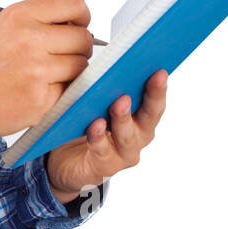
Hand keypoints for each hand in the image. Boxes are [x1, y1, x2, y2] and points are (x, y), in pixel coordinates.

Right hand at [0, 0, 95, 144]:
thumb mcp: (1, 29)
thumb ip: (38, 23)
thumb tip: (77, 26)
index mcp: (20, 15)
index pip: (75, 4)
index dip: (82, 18)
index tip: (77, 27)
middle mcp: (30, 38)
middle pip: (84, 38)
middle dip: (78, 50)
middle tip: (60, 59)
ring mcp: (36, 70)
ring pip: (80, 67)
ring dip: (70, 74)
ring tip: (44, 78)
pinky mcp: (40, 99)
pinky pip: (69, 93)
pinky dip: (58, 95)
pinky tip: (35, 93)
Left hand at [45, 69, 168, 201]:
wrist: (66, 163)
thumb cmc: (85, 126)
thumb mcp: (96, 104)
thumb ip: (105, 88)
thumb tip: (109, 61)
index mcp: (140, 119)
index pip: (154, 102)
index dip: (159, 87)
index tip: (161, 70)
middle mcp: (137, 137)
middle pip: (149, 117)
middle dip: (151, 97)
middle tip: (151, 79)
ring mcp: (122, 154)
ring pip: (127, 136)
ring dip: (123, 118)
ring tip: (119, 103)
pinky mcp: (103, 167)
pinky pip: (102, 152)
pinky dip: (98, 138)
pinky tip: (94, 125)